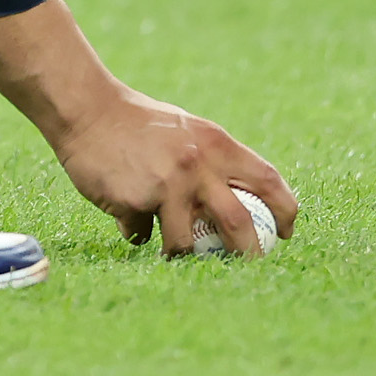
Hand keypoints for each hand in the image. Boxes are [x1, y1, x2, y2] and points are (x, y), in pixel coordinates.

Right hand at [0, 0, 299, 258]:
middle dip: (249, 254)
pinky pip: (143, 234)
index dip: (286, 211)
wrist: (87, 110)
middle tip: (246, 266)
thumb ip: (212, 163)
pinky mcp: (137, 201)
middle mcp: (198, 164)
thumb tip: (239, 207)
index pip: (268, 180)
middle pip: (240, 224)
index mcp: (216, 143)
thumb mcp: (187, 133)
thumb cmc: (138, 123)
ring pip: (187, 244)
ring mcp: (168, 184)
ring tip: (168, 246)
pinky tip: (127, 216)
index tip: (287, 231)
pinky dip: (138, 233)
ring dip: (179, 252)